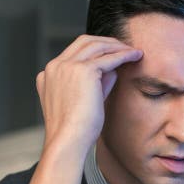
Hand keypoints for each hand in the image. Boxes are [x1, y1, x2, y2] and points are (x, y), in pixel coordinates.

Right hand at [36, 35, 142, 155]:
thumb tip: (113, 69)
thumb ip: (95, 83)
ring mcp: (67, 66)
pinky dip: (123, 54)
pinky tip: (135, 56)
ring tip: (133, 52)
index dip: (94, 50)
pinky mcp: (83, 70)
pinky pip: (108, 57)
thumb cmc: (75, 131)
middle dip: (106, 42)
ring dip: (117, 46)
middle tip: (124, 48)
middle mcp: (55, 67)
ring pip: (96, 45)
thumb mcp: (82, 102)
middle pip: (84, 42)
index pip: (73, 52)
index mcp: (48, 75)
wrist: (68, 142)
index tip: (111, 54)